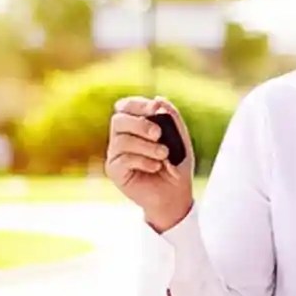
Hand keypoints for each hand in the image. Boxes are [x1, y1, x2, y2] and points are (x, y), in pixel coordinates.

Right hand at [105, 96, 194, 231]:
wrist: (175, 196)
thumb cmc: (176, 166)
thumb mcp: (180, 139)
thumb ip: (172, 118)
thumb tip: (158, 100)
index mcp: (134, 126)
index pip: (126, 106)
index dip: (138, 105)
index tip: (156, 110)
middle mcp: (121, 138)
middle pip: (119, 120)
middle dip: (141, 124)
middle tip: (159, 135)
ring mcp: (116, 155)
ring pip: (122, 140)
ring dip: (147, 146)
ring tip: (164, 155)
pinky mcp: (115, 171)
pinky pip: (123, 159)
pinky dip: (142, 160)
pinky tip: (155, 167)